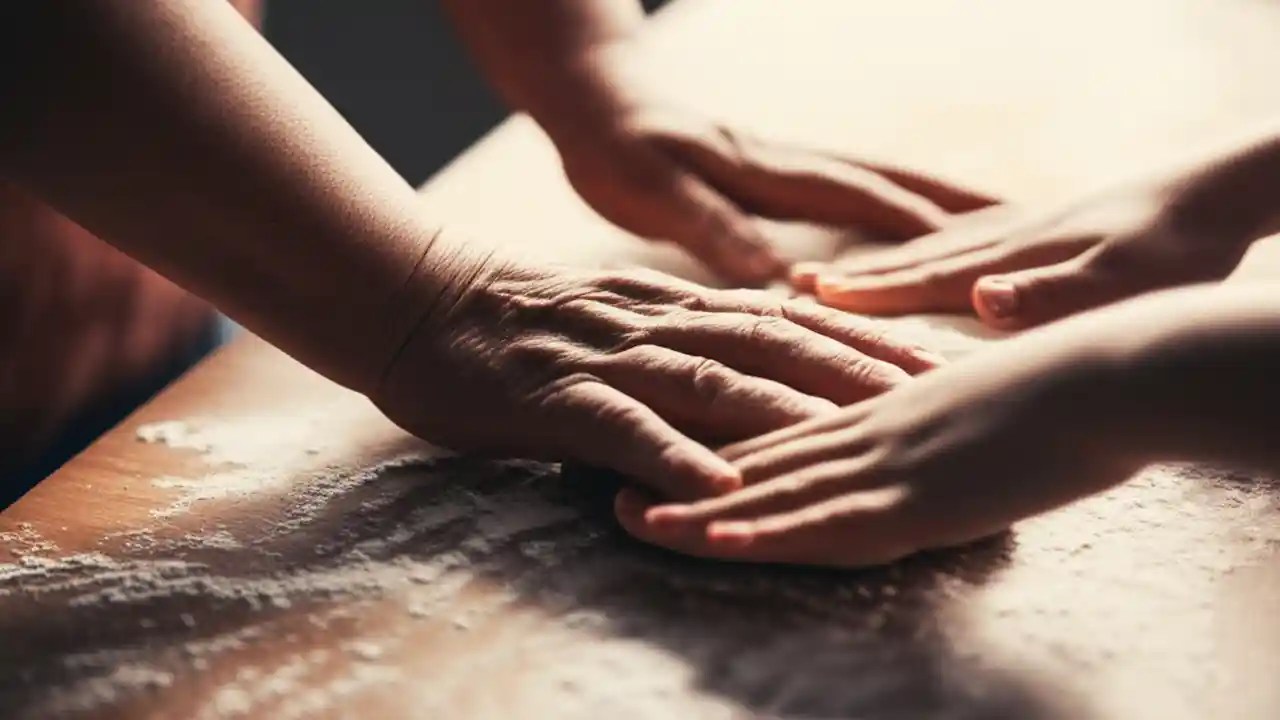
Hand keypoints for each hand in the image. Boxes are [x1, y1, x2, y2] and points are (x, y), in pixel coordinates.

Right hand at [373, 256, 942, 500]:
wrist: (424, 303)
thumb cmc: (525, 325)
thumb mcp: (622, 320)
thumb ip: (686, 337)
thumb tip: (757, 364)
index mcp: (675, 307)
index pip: (786, 317)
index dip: (861, 336)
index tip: (932, 356)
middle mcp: (656, 324)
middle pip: (771, 342)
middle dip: (854, 367)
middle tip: (932, 391)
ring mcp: (608, 358)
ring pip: (711, 378)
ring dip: (785, 408)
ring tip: (855, 434)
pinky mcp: (557, 395)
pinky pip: (622, 425)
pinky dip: (672, 453)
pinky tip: (718, 481)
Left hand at [557, 105, 994, 284]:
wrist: (594, 95)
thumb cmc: (618, 149)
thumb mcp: (656, 195)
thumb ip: (714, 231)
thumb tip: (777, 277)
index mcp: (774, 175)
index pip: (868, 206)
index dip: (931, 235)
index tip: (995, 257)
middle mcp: (798, 166)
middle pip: (899, 186)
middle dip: (969, 210)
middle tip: (1042, 232)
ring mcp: (795, 165)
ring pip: (887, 182)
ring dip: (949, 200)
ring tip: (1011, 222)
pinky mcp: (781, 171)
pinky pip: (858, 188)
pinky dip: (904, 203)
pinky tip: (920, 226)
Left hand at [614, 318, 1145, 565]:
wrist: (1114, 372)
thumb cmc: (1061, 384)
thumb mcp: (974, 398)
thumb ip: (929, 414)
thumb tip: (908, 425)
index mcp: (876, 407)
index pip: (778, 426)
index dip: (713, 445)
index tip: (654, 447)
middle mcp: (866, 432)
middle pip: (757, 460)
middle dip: (682, 480)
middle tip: (607, 487)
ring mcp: (886, 463)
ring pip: (775, 492)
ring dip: (701, 513)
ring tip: (629, 522)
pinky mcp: (919, 494)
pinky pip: (828, 520)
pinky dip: (770, 529)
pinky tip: (717, 536)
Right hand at [792, 178, 1253, 329]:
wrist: (1221, 192)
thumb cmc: (1177, 250)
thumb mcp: (1121, 282)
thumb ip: (1048, 296)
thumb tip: (979, 300)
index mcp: (1007, 263)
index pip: (918, 281)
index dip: (862, 295)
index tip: (804, 297)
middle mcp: (1002, 247)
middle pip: (912, 264)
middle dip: (855, 280)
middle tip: (795, 284)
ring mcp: (1021, 238)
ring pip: (935, 254)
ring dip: (885, 267)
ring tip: (841, 275)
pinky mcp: (1044, 236)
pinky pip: (967, 249)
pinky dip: (931, 257)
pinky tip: (934, 261)